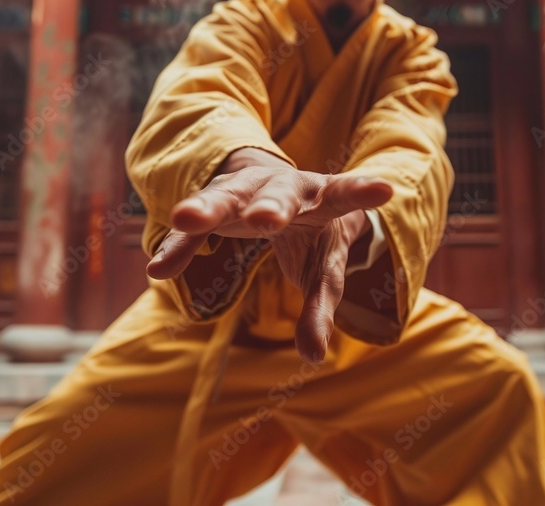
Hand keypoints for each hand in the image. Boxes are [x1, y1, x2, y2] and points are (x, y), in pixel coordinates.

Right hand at [148, 148, 392, 362]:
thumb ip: (320, 309)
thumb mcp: (323, 269)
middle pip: (277, 196)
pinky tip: (160, 269)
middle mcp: (281, 188)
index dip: (361, 192)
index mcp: (322, 198)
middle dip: (270, 206)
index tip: (384, 191)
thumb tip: (314, 356)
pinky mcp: (212, 209)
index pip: (344, 195)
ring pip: (224, 199)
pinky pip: (193, 232)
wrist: (277, 193)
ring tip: (185, 221)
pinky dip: (178, 248)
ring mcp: (242, 193)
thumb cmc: (312, 235)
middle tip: (263, 220)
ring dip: (206, 210)